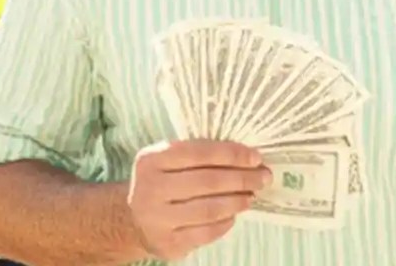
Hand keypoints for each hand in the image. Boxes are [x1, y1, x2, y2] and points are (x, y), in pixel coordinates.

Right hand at [127, 139, 271, 260]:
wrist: (131, 219)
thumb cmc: (162, 181)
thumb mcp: (168, 160)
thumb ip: (199, 154)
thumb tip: (248, 157)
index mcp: (151, 160)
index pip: (199, 152)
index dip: (232, 154)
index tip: (256, 157)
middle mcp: (149, 188)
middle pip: (208, 181)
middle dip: (242, 178)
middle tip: (264, 177)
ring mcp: (156, 219)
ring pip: (210, 209)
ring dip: (238, 201)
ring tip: (251, 195)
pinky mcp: (167, 244)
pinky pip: (206, 232)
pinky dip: (226, 222)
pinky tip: (234, 214)